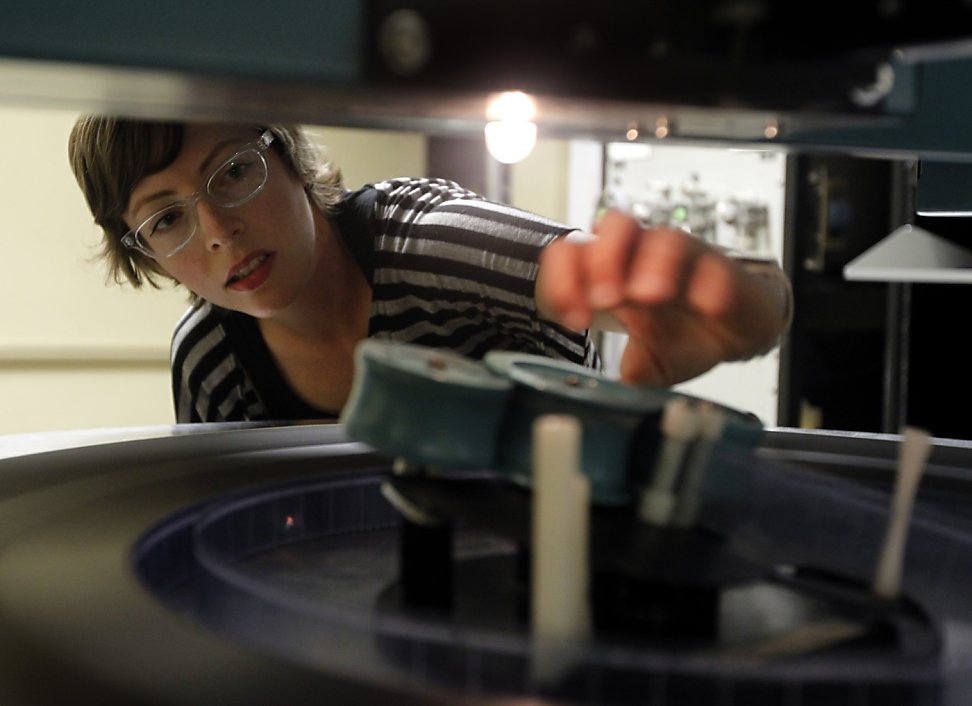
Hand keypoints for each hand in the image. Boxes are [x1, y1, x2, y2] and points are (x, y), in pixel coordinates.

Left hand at [536, 210, 789, 385]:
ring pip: (665, 238)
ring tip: (649, 296)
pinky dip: (709, 282)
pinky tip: (705, 304)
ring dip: (653, 265)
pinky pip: (716, 264)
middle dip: (604, 260)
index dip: (564, 281)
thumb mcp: (645, 366)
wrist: (739, 332)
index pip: (574, 254)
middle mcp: (647, 258)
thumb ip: (623, 376)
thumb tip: (605, 397)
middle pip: (615, 226)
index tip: (574, 321)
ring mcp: (686, 259)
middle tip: (606, 299)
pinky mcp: (724, 270)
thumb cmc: (687, 338)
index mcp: (615, 275)